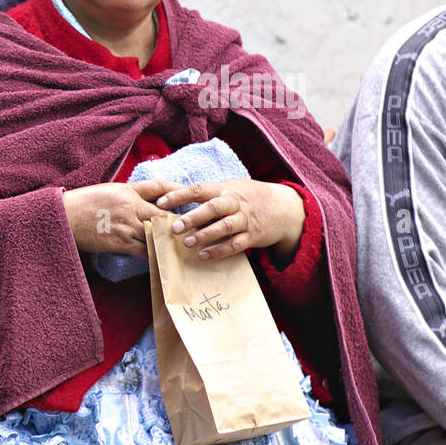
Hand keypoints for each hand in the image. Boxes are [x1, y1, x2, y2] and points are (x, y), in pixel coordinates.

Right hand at [63, 179, 181, 259]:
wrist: (63, 217)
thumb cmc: (82, 203)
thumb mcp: (107, 191)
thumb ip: (127, 195)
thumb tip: (143, 202)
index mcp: (127, 190)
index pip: (159, 186)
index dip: (176, 190)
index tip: (190, 196)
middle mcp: (131, 206)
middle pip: (164, 213)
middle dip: (181, 222)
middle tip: (198, 229)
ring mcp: (126, 225)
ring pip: (157, 234)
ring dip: (171, 241)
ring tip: (187, 248)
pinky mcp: (120, 242)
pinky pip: (143, 251)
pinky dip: (155, 256)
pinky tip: (165, 260)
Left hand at [154, 178, 304, 261]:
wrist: (284, 208)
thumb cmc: (248, 197)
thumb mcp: (230, 188)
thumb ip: (208, 194)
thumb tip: (176, 200)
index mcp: (225, 189)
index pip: (199, 189)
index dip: (179, 195)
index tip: (161, 202)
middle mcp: (235, 203)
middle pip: (213, 208)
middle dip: (192, 217)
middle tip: (175, 227)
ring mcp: (245, 219)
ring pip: (224, 227)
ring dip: (205, 235)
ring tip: (187, 243)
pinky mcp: (253, 236)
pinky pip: (235, 245)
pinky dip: (219, 251)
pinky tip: (203, 256)